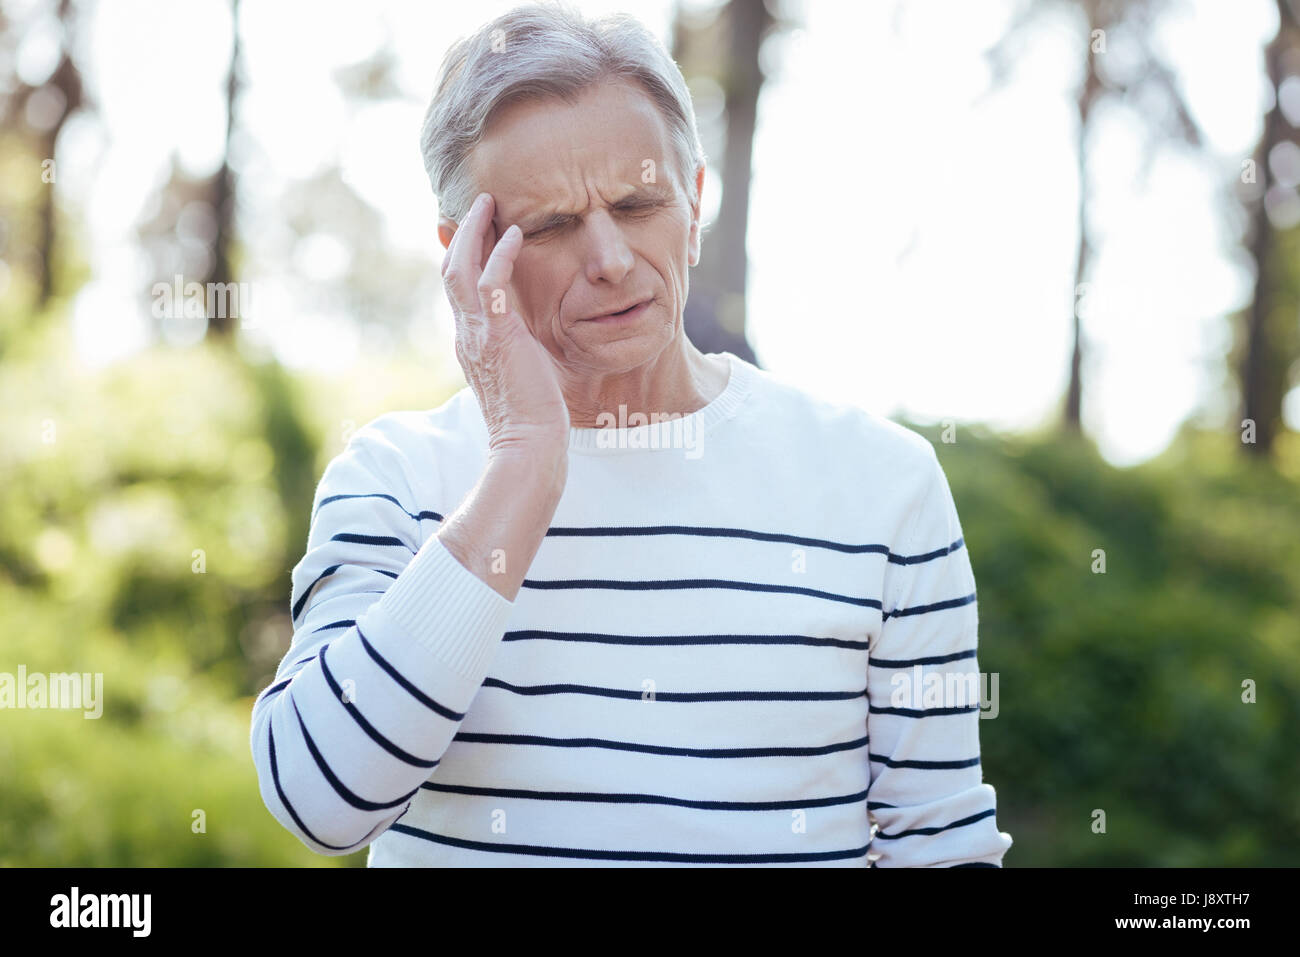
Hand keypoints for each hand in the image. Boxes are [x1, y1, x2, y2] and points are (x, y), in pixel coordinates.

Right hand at [441, 192, 569, 457]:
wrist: (529, 447)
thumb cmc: (532, 419)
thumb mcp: (519, 375)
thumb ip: (515, 350)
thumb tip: (525, 339)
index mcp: (470, 344)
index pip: (457, 290)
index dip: (462, 256)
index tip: (475, 230)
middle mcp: (466, 336)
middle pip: (450, 271)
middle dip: (462, 234)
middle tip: (479, 204)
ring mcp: (478, 336)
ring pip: (461, 270)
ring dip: (474, 232)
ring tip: (489, 204)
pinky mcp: (499, 338)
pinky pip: (493, 285)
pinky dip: (501, 255)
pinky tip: (516, 233)